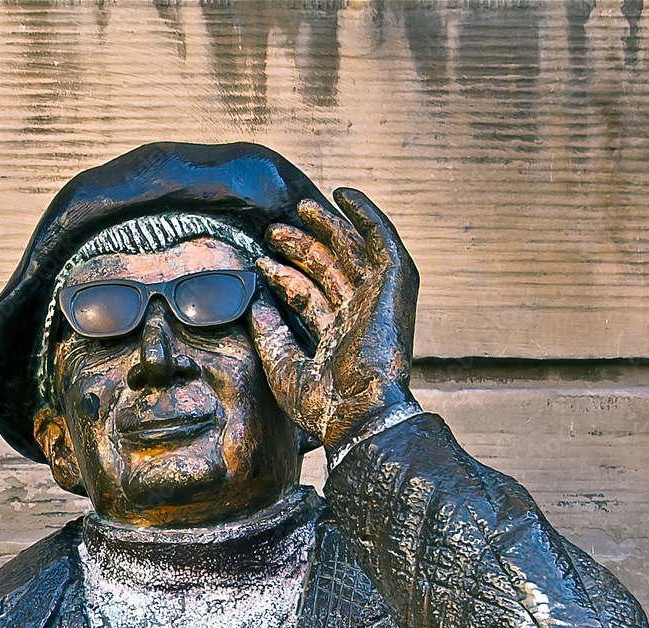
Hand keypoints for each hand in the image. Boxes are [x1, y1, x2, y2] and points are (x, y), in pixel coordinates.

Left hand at [249, 188, 418, 454]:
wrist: (359, 413)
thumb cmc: (325, 406)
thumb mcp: (284, 367)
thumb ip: (269, 333)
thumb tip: (252, 304)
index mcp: (339, 338)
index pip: (310, 297)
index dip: (285, 278)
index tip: (259, 263)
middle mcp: (361, 316)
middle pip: (329, 270)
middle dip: (301, 247)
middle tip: (273, 230)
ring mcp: (378, 300)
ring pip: (351, 251)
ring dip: (326, 227)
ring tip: (298, 209)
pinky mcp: (396, 286)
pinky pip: (383, 241)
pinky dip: (367, 215)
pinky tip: (344, 194)